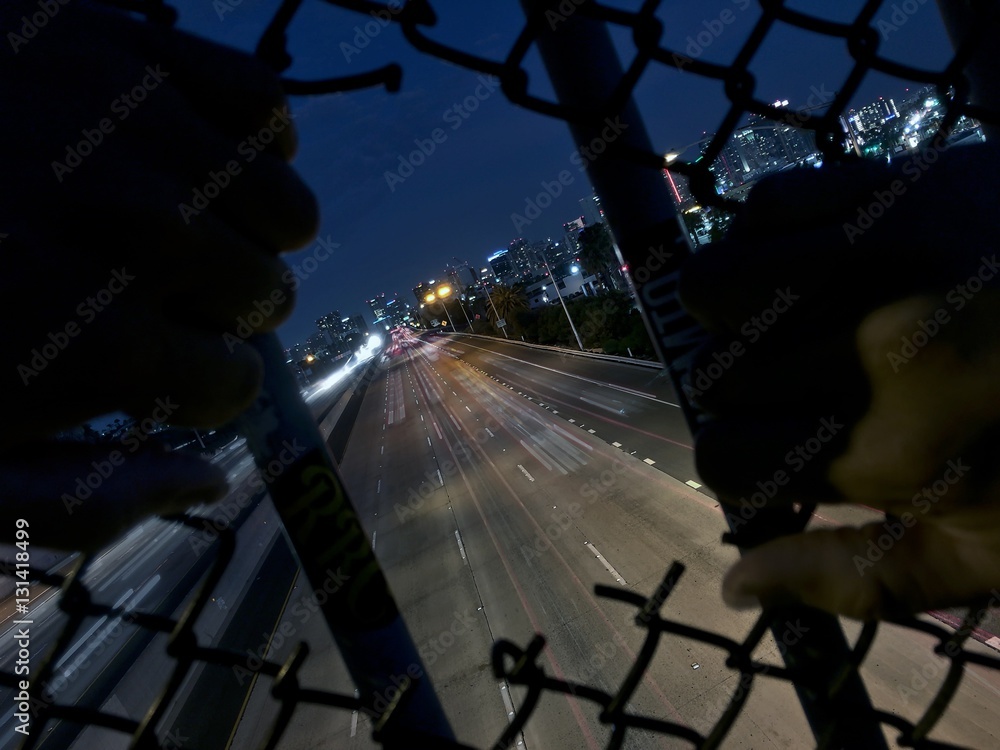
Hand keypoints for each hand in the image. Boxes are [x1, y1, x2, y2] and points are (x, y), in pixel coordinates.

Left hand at [0, 3, 317, 548]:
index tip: (169, 374)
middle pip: (266, 292)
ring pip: (288, 204)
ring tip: (200, 231)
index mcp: (93, 338)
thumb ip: (86, 500)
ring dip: (258, 236)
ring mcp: (136, 122)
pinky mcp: (126, 39)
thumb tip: (208, 478)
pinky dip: (262, 142)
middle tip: (176, 301)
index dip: (204, 390)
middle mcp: (137, 223)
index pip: (230, 383)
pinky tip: (208, 161)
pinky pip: (265, 105)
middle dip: (230, 316)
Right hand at [679, 141, 999, 618]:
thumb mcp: (990, 555)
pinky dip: (765, 236)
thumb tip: (733, 586)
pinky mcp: (904, 183)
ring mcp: (887, 255)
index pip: (724, 457)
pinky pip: (768, 203)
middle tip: (801, 393)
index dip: (742, 465)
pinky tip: (810, 264)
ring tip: (786, 323)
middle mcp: (876, 350)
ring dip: (733, 314)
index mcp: (897, 451)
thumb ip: (853, 580)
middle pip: (717, 376)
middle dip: (748, 395)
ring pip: (715, 284)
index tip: (781, 457)